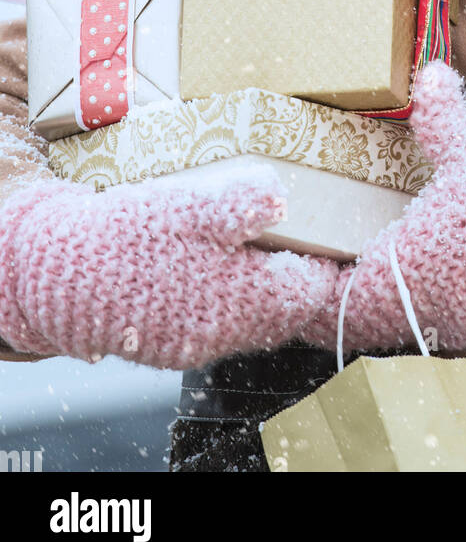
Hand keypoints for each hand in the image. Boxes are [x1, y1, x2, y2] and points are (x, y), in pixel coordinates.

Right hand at [0, 173, 339, 369]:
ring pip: (248, 322)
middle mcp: (225, 332)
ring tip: (258, 255)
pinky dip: (223, 302)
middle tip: (298, 245)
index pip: (307, 291)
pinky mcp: (166, 345)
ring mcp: (194, 345)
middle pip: (281, 313)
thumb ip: (239, 202)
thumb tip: (281, 196)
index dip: (321, 262)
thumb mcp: (189, 205)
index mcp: (242, 299)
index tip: (326, 238)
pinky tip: (211, 272)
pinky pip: (211, 326)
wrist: (62, 276)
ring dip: (261, 293)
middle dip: (293, 282)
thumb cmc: (131, 236)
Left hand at [302, 60, 465, 353]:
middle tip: (320, 273)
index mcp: (408, 265)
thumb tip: (429, 72)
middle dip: (335, 304)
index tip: (292, 274)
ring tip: (359, 274)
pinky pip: (431, 324)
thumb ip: (440, 112)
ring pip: (395, 327)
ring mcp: (458, 317)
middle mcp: (426, 303)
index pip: (337, 301)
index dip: (306, 294)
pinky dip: (412, 306)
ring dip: (375, 306)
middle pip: (360, 321)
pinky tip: (416, 276)